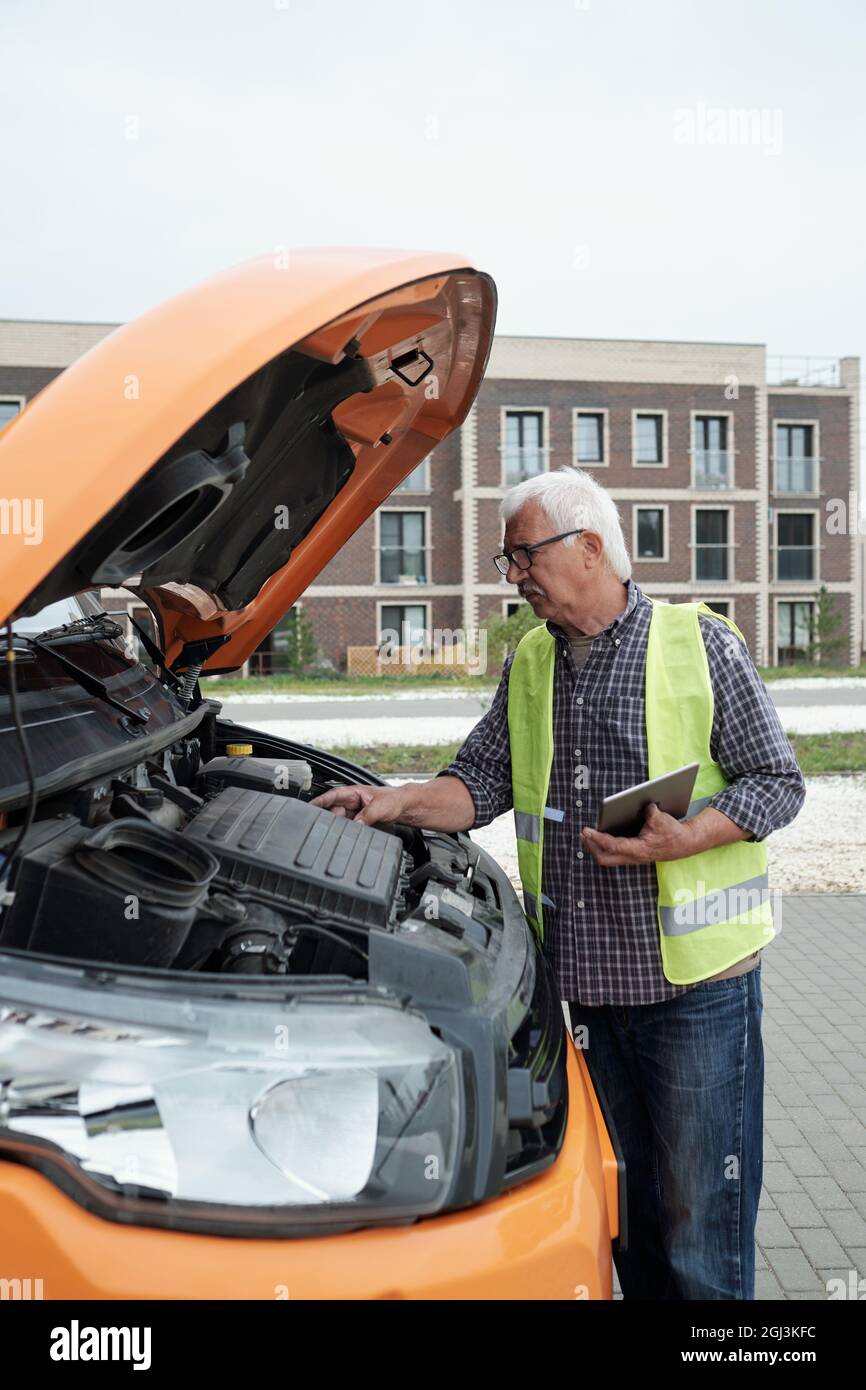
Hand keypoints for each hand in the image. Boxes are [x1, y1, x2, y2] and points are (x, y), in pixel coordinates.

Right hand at [309, 783, 409, 827]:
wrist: (406, 808)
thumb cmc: (395, 800)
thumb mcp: (380, 808)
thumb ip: (366, 816)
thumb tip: (355, 825)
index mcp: (353, 792)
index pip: (331, 795)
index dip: (318, 801)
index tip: (308, 807)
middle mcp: (351, 802)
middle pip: (332, 811)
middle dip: (328, 819)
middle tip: (325, 828)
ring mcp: (354, 812)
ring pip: (339, 821)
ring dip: (338, 827)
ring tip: (336, 834)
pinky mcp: (359, 822)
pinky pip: (347, 827)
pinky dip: (345, 832)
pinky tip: (345, 837)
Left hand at [580, 801, 695, 866]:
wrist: (684, 844)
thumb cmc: (672, 833)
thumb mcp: (662, 820)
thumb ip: (650, 812)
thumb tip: (643, 805)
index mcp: (638, 849)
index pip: (612, 846)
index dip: (597, 838)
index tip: (586, 830)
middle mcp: (633, 856)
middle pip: (604, 858)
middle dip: (591, 846)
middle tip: (582, 834)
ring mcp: (632, 858)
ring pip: (607, 858)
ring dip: (595, 848)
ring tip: (586, 835)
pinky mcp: (633, 855)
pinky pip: (613, 854)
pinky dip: (604, 846)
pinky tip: (600, 836)